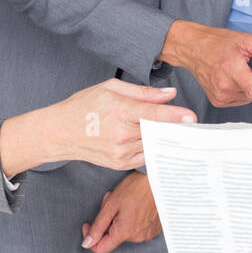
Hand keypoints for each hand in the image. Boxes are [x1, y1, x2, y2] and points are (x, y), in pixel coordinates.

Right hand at [2, 79, 196, 176]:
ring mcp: (120, 153)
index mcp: (118, 111)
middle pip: (157, 132)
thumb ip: (144, 93)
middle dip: (175, 128)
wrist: (59, 133)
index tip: (192, 117)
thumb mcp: (111, 88)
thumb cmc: (84, 105)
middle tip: (191, 125)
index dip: (175, 116)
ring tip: (178, 132)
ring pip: (153, 145)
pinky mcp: (120, 164)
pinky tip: (159, 141)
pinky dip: (154, 148)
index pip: (153, 115)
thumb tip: (170, 95)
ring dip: (166, 139)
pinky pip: (146, 157)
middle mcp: (120, 135)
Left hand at [81, 171, 160, 252]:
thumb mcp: (111, 204)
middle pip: (113, 239)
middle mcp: (138, 237)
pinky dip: (132, 221)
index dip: (91, 239)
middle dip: (107, 224)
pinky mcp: (154, 230)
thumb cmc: (135, 187)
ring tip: (125, 203)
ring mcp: (148, 234)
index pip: (100, 250)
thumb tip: (87, 244)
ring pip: (124, 234)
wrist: (160, 179)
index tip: (89, 224)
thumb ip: (98, 226)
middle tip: (112, 205)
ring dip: (120, 221)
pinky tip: (135, 207)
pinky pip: (137, 230)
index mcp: (125, 232)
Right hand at [161, 21, 251, 121]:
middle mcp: (225, 87)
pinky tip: (233, 76)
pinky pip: (244, 98)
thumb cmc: (218, 43)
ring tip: (239, 68)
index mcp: (232, 69)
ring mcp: (221, 97)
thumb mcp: (248, 41)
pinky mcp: (219, 102)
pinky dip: (243, 88)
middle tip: (251, 62)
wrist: (193, 48)